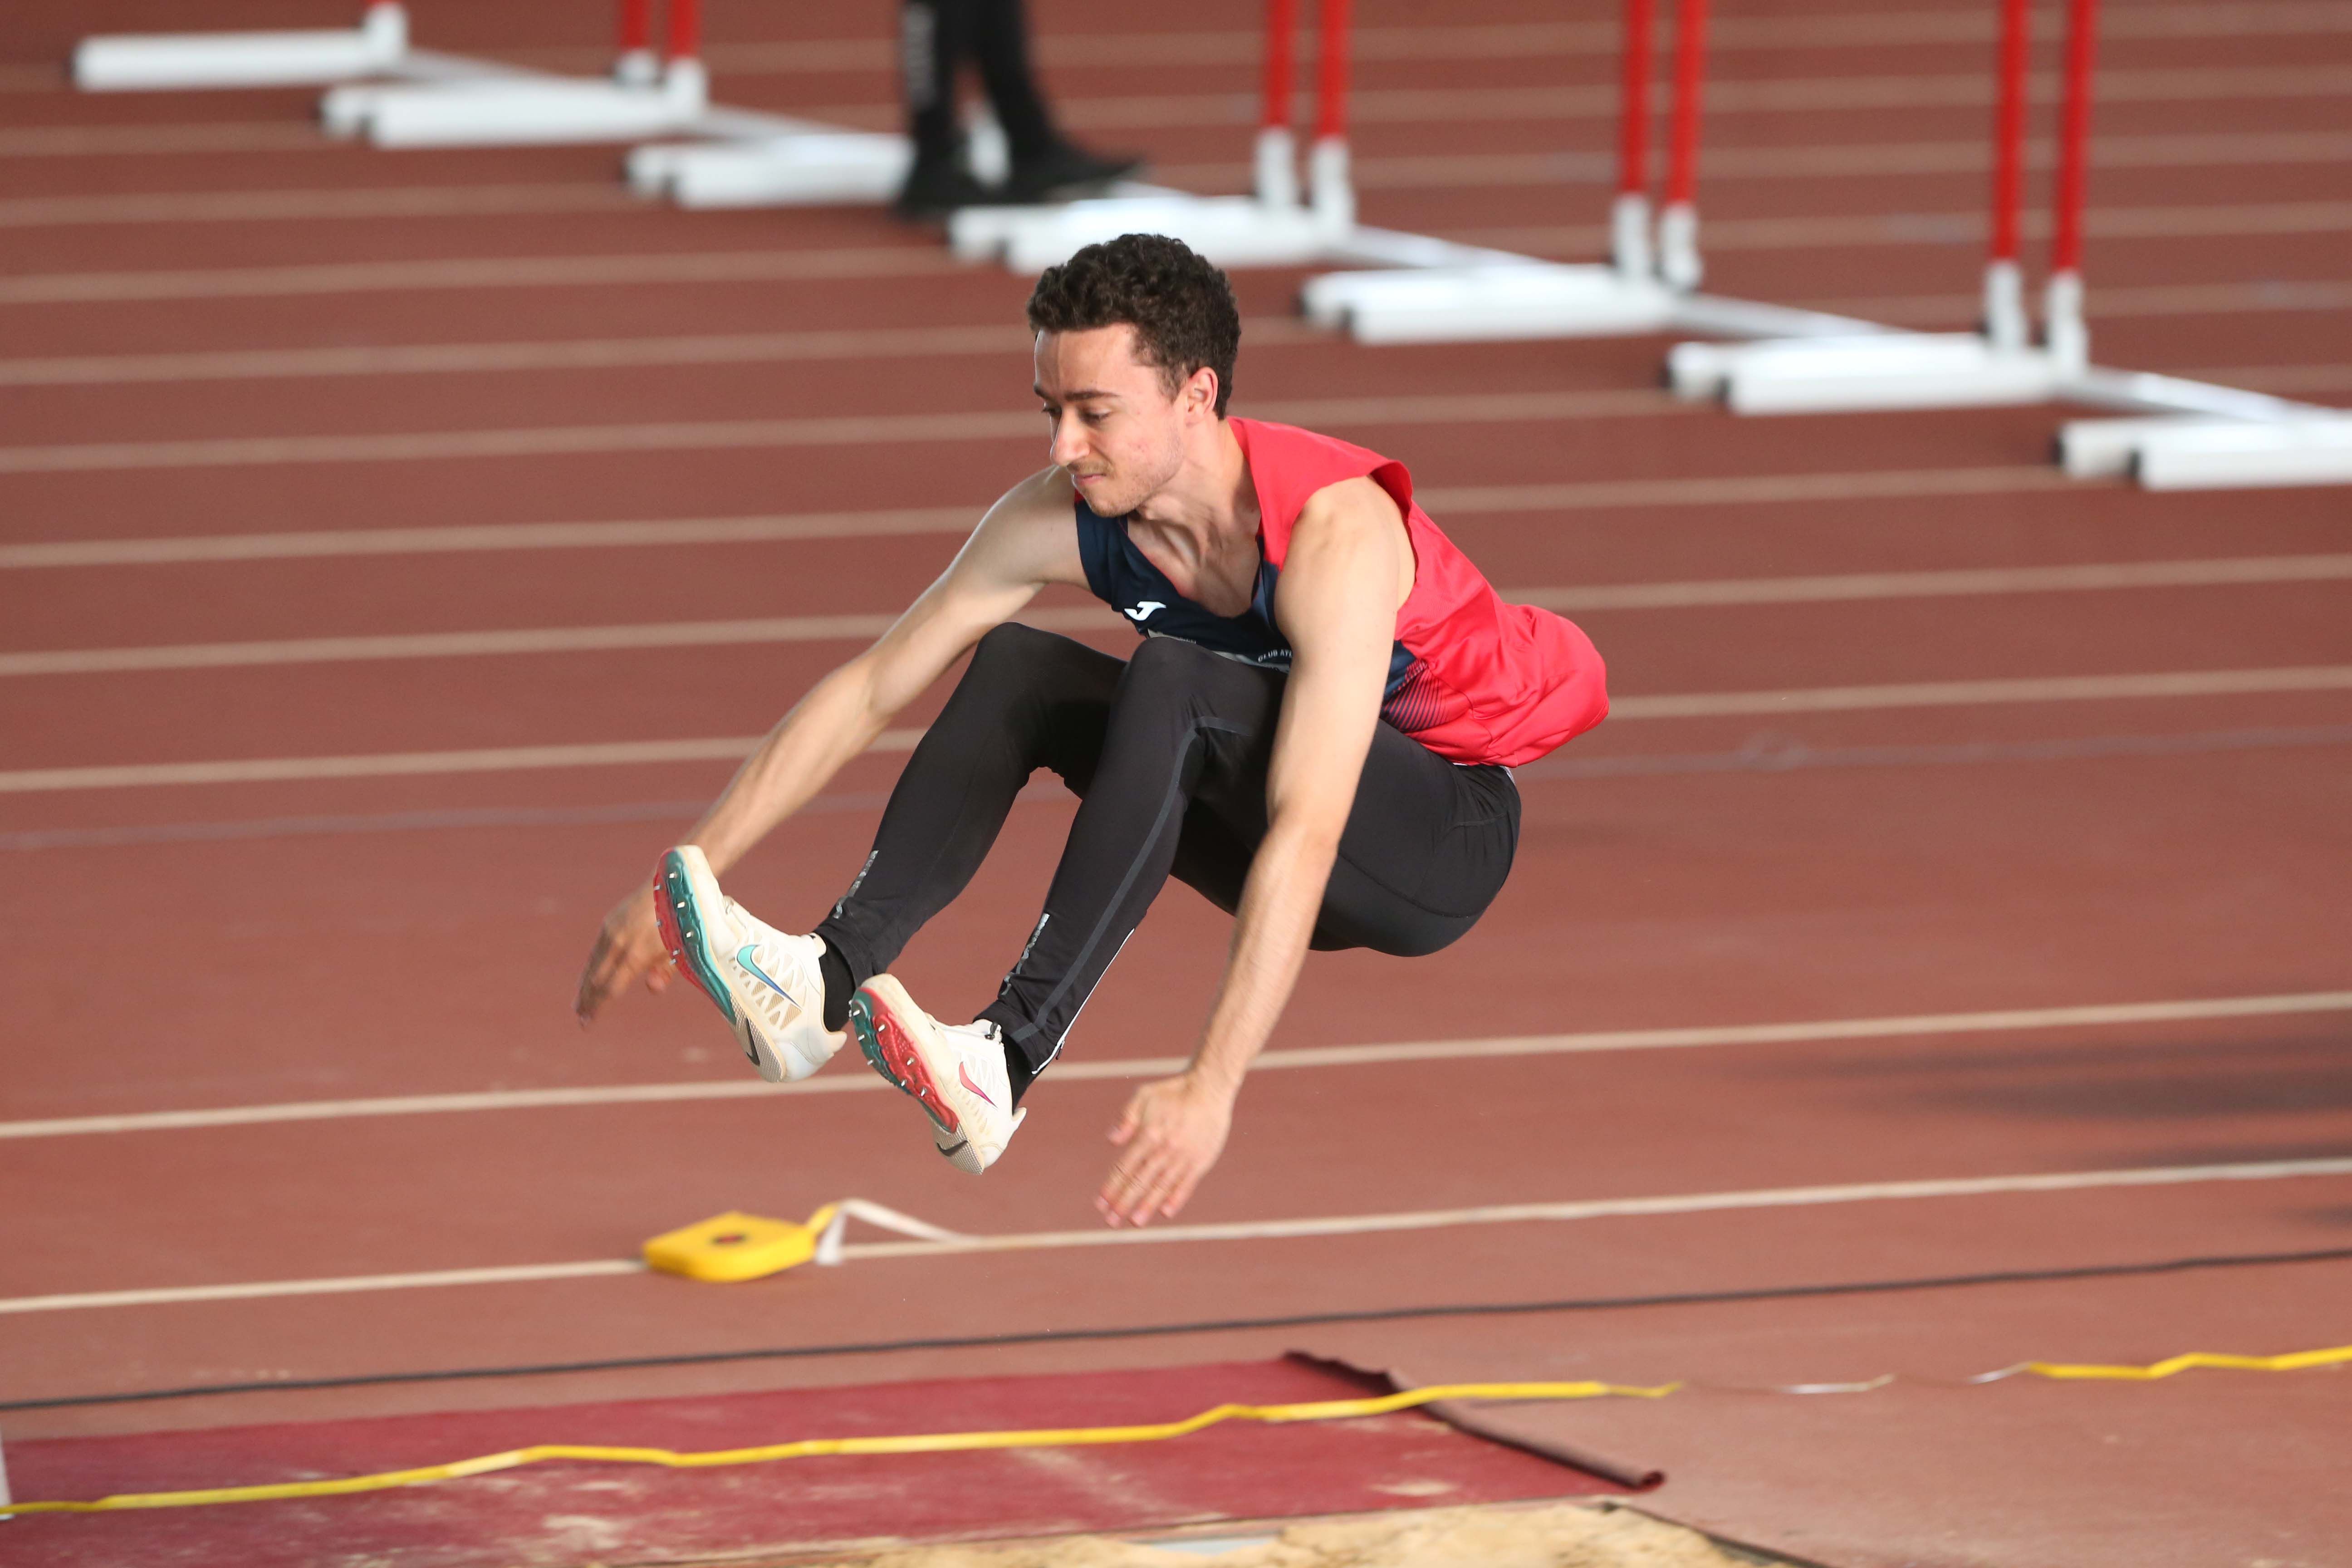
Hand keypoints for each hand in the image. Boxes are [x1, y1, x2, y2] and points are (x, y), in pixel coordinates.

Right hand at [574, 880, 672, 1024]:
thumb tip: (653, 990)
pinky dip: (589, 968)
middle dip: (588, 1000)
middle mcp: (619, 943)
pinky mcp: (609, 924)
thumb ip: (665, 971)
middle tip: (580, 1019)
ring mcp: (611, 932)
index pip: (611, 988)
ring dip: (584, 986)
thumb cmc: (681, 923)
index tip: (589, 1022)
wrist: (670, 887)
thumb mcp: (680, 949)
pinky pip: (596, 952)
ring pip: (592, 965)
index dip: (599, 1007)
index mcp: (636, 954)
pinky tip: (587, 979)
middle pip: (596, 979)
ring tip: (578, 1005)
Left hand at [1097, 1071, 1234, 1226]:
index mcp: (1148, 1134)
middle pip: (1140, 1181)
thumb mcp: (1143, 1095)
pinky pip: (1187, 1183)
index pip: (1125, 1167)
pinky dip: (1176, 1198)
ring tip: (1135, 1222)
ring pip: (1162, 1186)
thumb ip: (1126, 1118)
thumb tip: (1111, 1141)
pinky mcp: (1201, 1160)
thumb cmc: (1172, 1091)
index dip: (1112, 1186)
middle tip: (1111, 1222)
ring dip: (1147, 1205)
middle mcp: (1165, 1148)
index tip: (1100, 1203)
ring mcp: (1184, 1156)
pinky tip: (1166, 1212)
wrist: (1208, 1088)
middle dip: (1124, 1203)